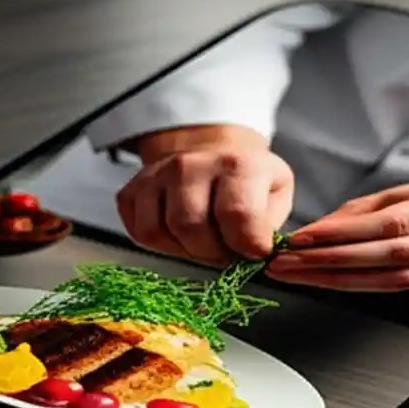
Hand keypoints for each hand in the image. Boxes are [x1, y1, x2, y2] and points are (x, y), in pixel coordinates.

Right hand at [115, 124, 294, 264]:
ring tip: (204, 241)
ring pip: (161, 232)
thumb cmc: (247, 182)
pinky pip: (142, 233)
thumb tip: (257, 256)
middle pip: (192, 228)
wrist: (210, 151)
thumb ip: (271, 225)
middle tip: (226, 249)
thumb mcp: (276, 193)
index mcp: (236, 164)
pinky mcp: (132, 190)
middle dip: (213, 253)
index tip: (253, 250)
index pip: (237, 215)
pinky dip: (163, 244)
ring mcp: (156, 175)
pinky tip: (180, 235)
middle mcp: (191, 164)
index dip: (248, 246)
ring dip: (187, 250)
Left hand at [266, 184, 408, 291]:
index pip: (388, 224)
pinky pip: (394, 290)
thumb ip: (362, 211)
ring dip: (337, 280)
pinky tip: (326, 283)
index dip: (342, 234)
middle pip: (386, 255)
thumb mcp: (405, 192)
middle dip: (331, 261)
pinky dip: (356, 287)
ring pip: (390, 279)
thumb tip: (316, 230)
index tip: (301, 239)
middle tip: (288, 262)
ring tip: (298, 275)